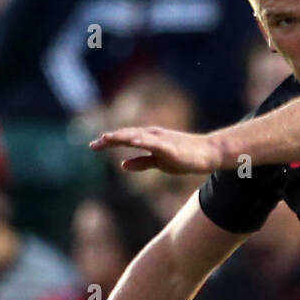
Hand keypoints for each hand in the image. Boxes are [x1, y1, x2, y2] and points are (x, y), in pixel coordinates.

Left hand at [89, 125, 223, 174]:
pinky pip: (154, 143)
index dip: (108, 142)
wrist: (207, 154)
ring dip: (122, 137)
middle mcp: (152, 135)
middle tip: (92, 145)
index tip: (93, 146)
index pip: (125, 139)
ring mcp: (161, 139)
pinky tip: (132, 142)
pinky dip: (142, 141)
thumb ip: (141, 162)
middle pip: (127, 136)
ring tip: (107, 138)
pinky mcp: (170, 146)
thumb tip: (122, 165)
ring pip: (137, 136)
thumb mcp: (159, 162)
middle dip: (109, 140)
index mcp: (148, 139)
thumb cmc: (185, 157)